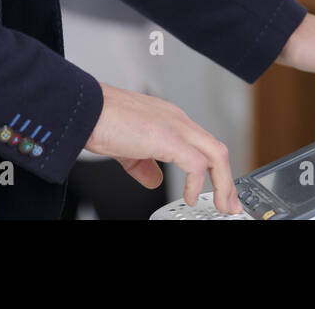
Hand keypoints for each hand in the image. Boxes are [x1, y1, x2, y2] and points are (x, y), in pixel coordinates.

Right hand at [84, 82, 241, 213]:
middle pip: (216, 150)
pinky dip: (196, 183)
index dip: (214, 170)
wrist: (85, 109)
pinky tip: (189, 196)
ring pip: (216, 155)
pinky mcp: (169, 138)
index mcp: (170, 120)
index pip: (203, 145)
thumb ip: (144, 165)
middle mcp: (178, 120)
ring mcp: (175, 127)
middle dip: (227, 180)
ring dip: (222, 183)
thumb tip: (155, 180)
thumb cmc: (100, 120)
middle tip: (229, 204)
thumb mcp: (128, 147)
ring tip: (221, 205)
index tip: (218, 190)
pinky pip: (196, 164)